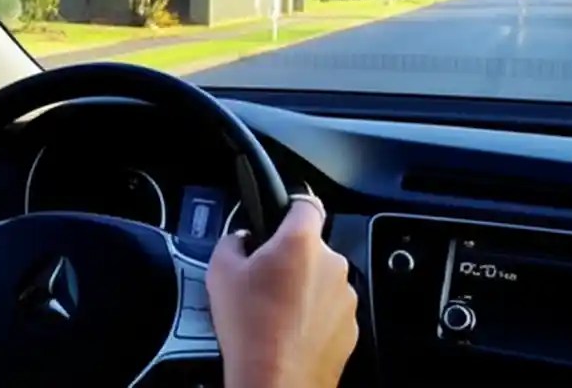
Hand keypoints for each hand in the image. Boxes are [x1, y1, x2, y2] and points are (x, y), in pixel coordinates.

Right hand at [206, 197, 358, 387]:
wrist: (276, 383)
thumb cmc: (251, 331)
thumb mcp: (219, 273)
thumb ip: (231, 241)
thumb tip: (239, 240)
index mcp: (301, 242)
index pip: (305, 203)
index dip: (289, 208)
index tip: (280, 218)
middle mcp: (332, 264)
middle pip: (311, 247)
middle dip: (291, 258)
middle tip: (265, 279)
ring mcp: (345, 296)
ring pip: (322, 279)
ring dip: (304, 289)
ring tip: (275, 312)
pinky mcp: (352, 326)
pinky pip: (330, 309)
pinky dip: (314, 316)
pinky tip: (290, 331)